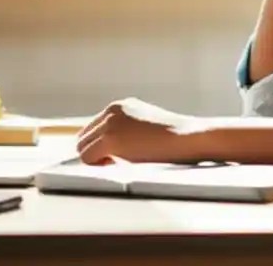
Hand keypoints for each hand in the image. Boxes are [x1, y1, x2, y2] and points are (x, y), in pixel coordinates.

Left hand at [75, 97, 202, 164]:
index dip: (98, 145)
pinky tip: (115, 166)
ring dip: (94, 159)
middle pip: (83, 136)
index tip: (111, 157)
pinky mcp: (111, 139)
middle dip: (93, 152)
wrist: (189, 138)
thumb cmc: (175, 138)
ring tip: (115, 165)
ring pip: (82, 147)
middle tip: (111, 163)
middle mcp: (112, 111)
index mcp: (120, 106)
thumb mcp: (147, 126)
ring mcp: (110, 124)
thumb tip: (111, 149)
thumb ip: (128, 131)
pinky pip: (88, 157)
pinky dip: (96, 166)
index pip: (93, 127)